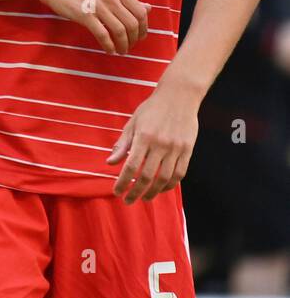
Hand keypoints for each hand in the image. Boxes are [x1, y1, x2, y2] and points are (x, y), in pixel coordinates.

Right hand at [31, 0, 149, 53]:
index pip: (140, 12)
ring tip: (121, 51)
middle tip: (130, 46)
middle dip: (134, 39)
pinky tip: (109, 50)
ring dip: (123, 45)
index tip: (139, 37)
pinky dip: (109, 46)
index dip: (143, 28)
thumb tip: (148, 8)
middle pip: (132, 24)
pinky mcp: (85, 15)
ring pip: (120, 31)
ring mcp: (98, 6)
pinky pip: (103, 35)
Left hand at [107, 79, 200, 203]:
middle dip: (135, 192)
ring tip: (144, 198)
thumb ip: (122, 144)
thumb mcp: (133, 122)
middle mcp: (160, 144)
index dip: (123, 182)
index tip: (116, 192)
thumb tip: (109, 162)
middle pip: (147, 176)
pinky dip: (169, 185)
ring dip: (153, 192)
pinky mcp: (188, 150)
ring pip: (164, 178)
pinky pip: (179, 174)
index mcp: (143, 137)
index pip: (131, 166)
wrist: (179, 96)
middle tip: (127, 201)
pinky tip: (160, 189)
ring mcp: (176, 148)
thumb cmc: (152, 109)